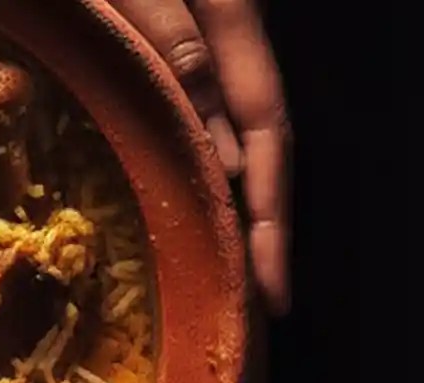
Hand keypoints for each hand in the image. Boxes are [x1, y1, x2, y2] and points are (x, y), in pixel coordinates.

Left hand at [109, 0, 291, 314]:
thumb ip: (176, 52)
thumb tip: (226, 154)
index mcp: (232, 18)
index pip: (268, 134)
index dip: (274, 216)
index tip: (274, 286)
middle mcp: (227, 33)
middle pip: (263, 140)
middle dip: (266, 223)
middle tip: (261, 300)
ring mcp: (199, 36)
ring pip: (231, 131)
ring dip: (237, 201)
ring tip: (235, 269)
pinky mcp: (163, 41)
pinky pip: (193, 111)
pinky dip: (199, 163)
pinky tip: (192, 199)